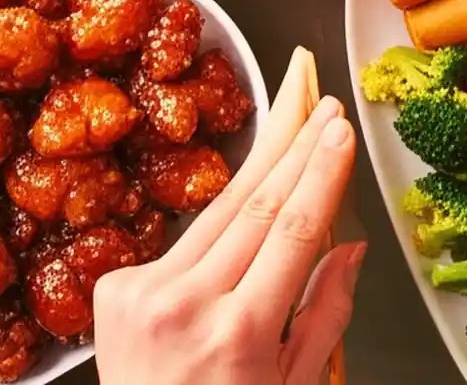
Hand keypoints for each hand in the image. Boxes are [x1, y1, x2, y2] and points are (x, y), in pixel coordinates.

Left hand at [94, 49, 364, 384]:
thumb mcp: (296, 382)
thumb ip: (327, 313)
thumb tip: (351, 248)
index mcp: (240, 333)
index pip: (294, 231)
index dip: (321, 174)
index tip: (341, 132)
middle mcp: (186, 305)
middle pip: (256, 207)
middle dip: (296, 150)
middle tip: (322, 108)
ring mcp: (143, 293)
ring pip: (219, 212)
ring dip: (263, 165)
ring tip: (295, 125)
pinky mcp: (116, 288)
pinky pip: (186, 239)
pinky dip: (223, 219)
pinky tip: (254, 187)